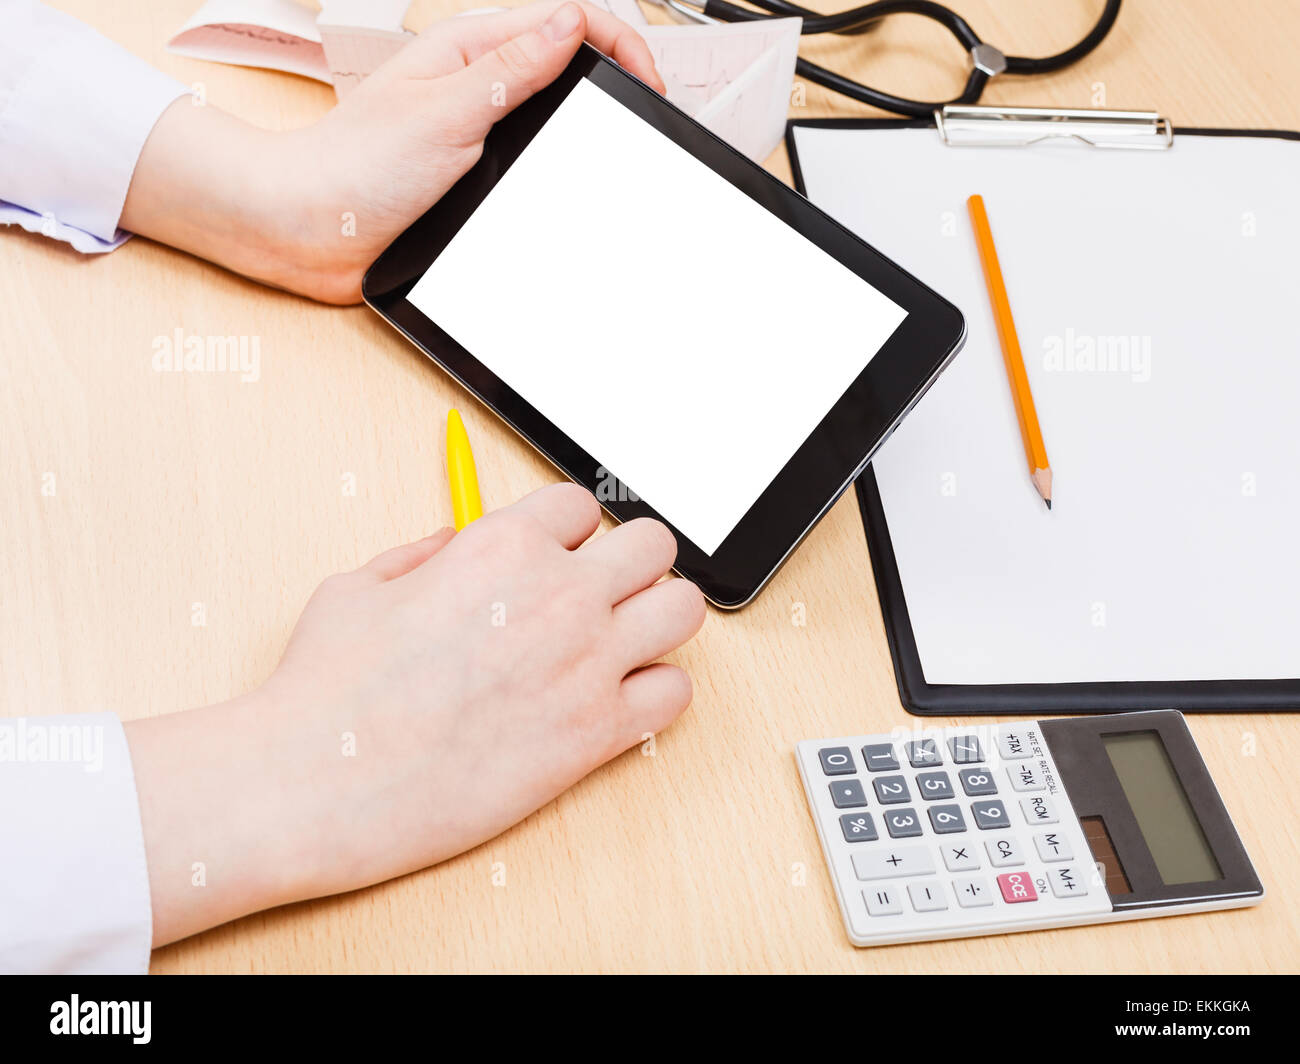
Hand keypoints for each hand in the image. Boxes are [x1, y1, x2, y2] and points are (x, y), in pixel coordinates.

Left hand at [121, 2, 663, 302]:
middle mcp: (479, 85)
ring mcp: (479, 132)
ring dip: (589, 125)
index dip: (617, 43)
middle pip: (568, 64)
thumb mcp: (447, 111)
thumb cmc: (355, 166)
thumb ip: (511, 68)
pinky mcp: (476, 178)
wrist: (309, 228)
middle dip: (614, 79)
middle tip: (648, 112)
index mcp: (471, 49)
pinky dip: (562, 170)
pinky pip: (533, 165)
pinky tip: (576, 183)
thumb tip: (569, 23)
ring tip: (623, 144)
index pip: (565, 21)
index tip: (647, 83)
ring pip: (555, 116)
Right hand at [124, 485, 705, 945]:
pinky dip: (655, 694)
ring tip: (620, 644)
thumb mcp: (360, 587)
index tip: (553, 559)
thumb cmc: (325, 686)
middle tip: (600, 595)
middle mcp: (558, 594)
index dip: (566, 532)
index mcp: (501, 545)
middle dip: (629, 564)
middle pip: (652, 544)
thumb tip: (456, 544)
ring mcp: (586, 662)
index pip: (581, 504)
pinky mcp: (596, 733)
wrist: (315, 782)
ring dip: (657, 619)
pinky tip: (614, 704)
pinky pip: (676, 693)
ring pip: (684, 610)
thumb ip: (423, 555)